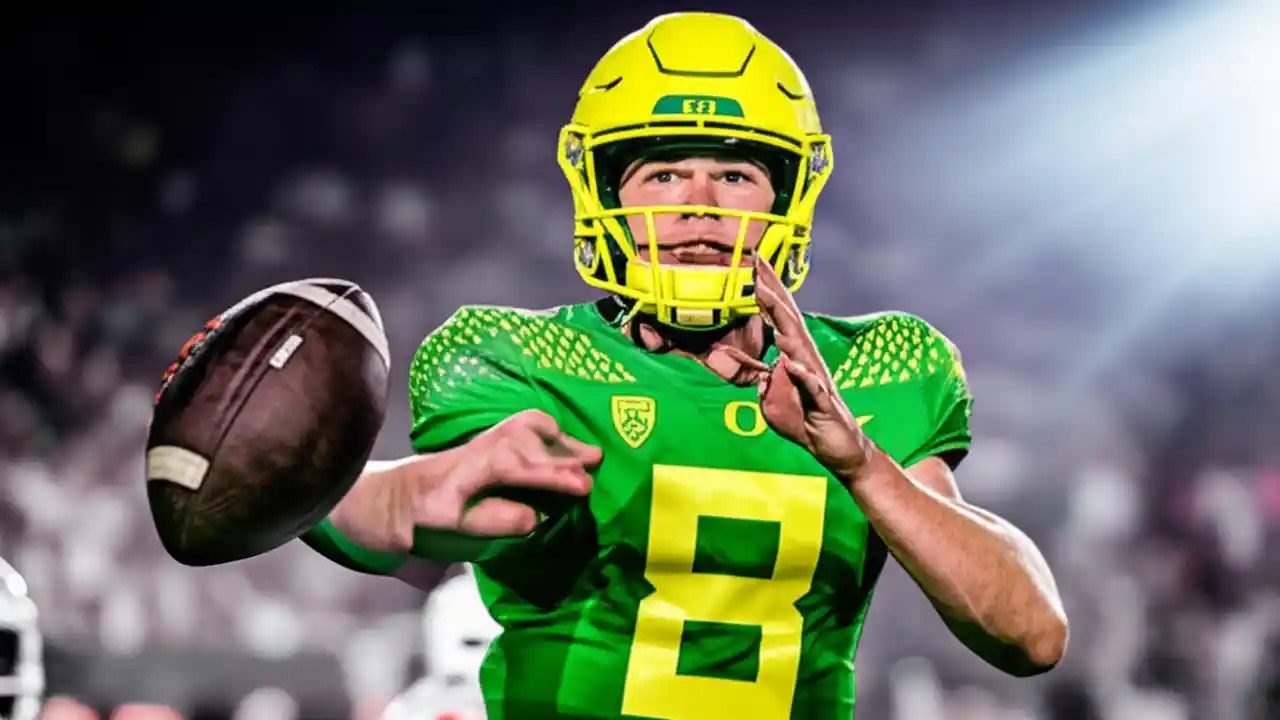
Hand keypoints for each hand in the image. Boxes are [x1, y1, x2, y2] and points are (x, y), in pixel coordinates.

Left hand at [409, 410, 601, 536]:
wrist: (407, 489)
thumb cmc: (433, 509)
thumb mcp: (457, 523)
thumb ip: (495, 520)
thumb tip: (536, 516)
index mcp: (478, 468)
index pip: (523, 467)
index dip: (554, 475)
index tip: (582, 486)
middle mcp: (489, 444)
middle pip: (534, 445)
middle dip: (566, 457)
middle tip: (595, 470)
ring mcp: (493, 435)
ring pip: (534, 428)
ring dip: (564, 440)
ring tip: (591, 454)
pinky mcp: (497, 434)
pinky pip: (531, 423)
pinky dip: (553, 429)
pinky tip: (567, 443)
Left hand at [753, 256, 876, 479]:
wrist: (837, 449)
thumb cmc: (806, 421)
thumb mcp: (772, 404)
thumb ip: (763, 383)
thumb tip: (756, 370)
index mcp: (794, 356)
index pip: (779, 317)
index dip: (767, 290)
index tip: (754, 263)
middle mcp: (807, 361)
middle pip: (788, 320)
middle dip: (773, 290)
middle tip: (758, 261)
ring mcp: (816, 380)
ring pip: (798, 347)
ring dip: (782, 323)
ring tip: (766, 299)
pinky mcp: (823, 404)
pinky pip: (812, 388)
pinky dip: (801, 375)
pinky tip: (789, 363)